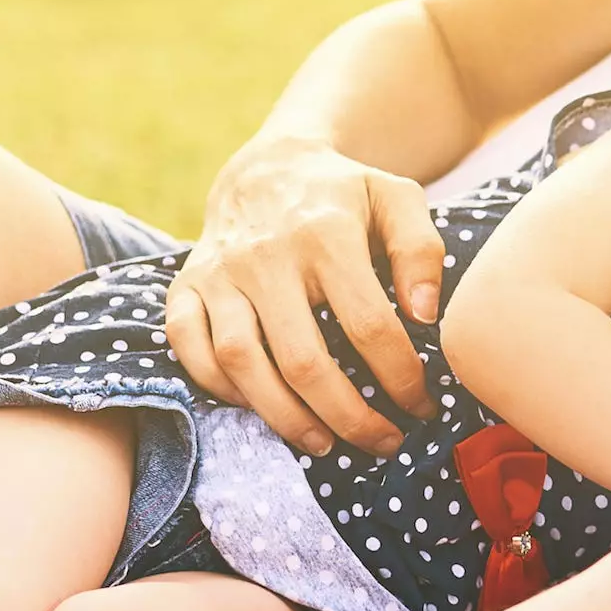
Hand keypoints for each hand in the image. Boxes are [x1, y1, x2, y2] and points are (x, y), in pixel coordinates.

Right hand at [167, 134, 445, 456]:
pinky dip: (219, 386)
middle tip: (382, 441)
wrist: (267, 167)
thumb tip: (425, 315)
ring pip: (241, 362)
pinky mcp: (185, 284)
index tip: (421, 404)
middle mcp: (266, 256)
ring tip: (324, 443)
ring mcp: (219, 272)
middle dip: (348, 415)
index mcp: (326, 234)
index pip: (369, 326)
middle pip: (303, 360)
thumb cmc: (343, 194)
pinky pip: (188, 347)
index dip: (400, 377)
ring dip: (284, 416)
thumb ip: (421, 250)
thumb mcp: (396, 198)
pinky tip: (260, 405)